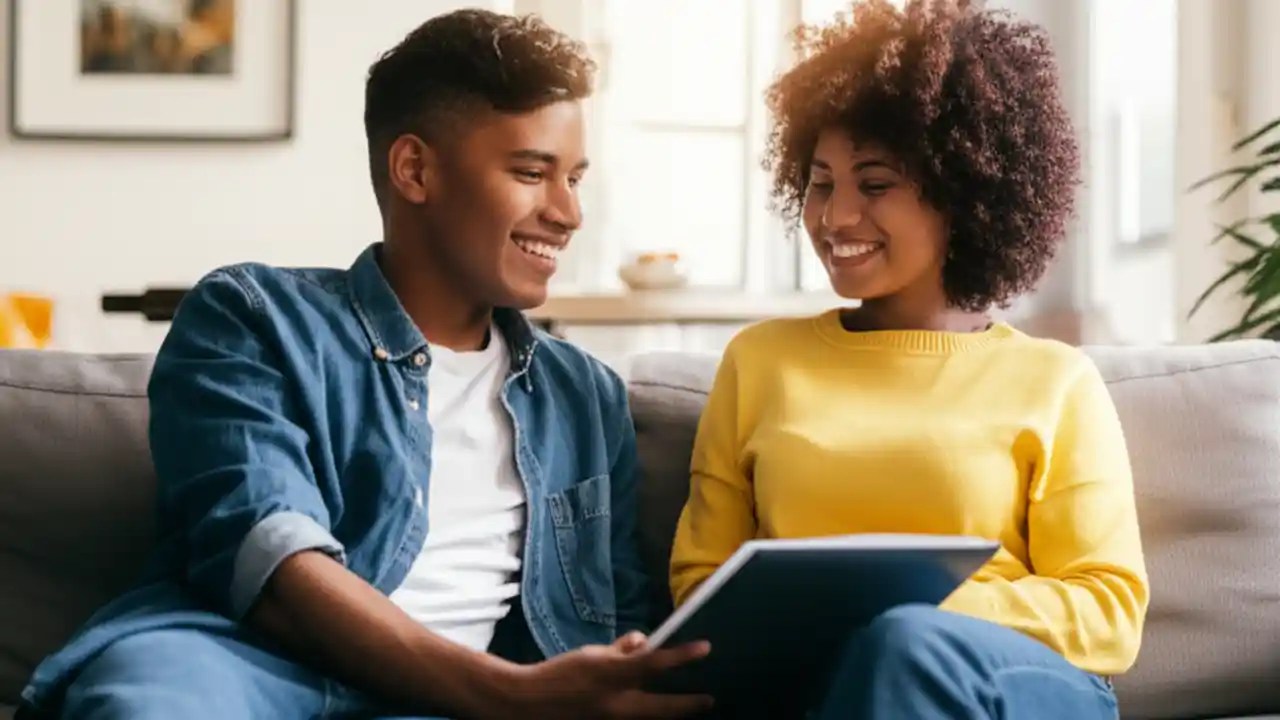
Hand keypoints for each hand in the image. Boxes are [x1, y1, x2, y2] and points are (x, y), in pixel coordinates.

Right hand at [494, 633, 713, 719]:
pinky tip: (652, 709)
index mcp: (612, 676)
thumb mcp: (591, 655)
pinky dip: (646, 715)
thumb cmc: (560, 674)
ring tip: (687, 707)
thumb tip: (644, 642)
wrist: (529, 704)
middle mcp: (617, 704)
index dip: (682, 656)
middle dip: (689, 705)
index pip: (654, 663)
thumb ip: (620, 650)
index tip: (706, 648)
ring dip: (669, 712)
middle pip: (663, 707)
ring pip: (651, 718)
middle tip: (709, 700)